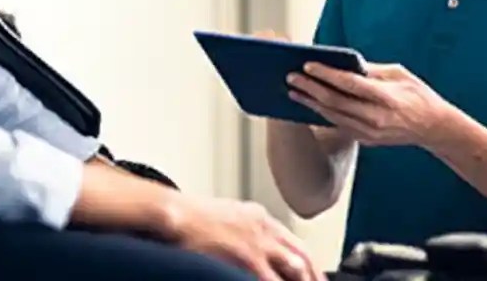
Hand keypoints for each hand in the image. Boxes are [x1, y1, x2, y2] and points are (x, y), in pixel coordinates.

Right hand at [172, 197, 322, 280]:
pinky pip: (272, 280)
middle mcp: (264, 227)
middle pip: (302, 255)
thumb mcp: (221, 216)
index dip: (307, 262)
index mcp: (258, 217)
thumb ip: (238, 229)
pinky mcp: (248, 257)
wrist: (172, 213)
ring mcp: (258, 242)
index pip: (293, 242)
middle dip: (314, 276)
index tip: (313, 276)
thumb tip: (240, 246)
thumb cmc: (185, 217)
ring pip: (296, 268)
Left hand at [286, 62, 455, 147]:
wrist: (434, 128)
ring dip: (311, 103)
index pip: (349, 84)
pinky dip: (323, 114)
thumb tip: (346, 64)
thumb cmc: (418, 95)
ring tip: (294, 90)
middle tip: (291, 77)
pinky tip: (310, 104)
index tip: (308, 65)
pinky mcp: (367, 140)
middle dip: (310, 88)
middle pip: (336, 102)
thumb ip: (372, 70)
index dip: (327, 74)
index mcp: (387, 98)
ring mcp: (371, 132)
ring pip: (333, 116)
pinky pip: (340, 125)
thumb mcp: (400, 74)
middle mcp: (377, 118)